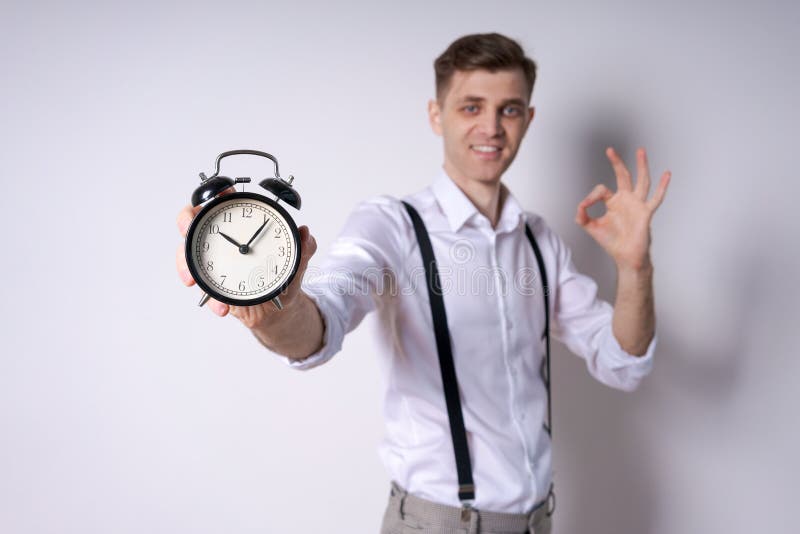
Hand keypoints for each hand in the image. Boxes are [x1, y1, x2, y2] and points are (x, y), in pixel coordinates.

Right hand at [176, 192, 317, 319]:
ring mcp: (211, 259)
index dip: (215, 192)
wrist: (276, 309)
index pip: (224, 201)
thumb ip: (304, 247)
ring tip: (194, 281)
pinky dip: (208, 298)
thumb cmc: (283, 278)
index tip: (218, 195)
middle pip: (193, 220)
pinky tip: (222, 307)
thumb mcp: (297, 262)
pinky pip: (201, 286)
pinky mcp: (209, 282)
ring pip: (187, 254)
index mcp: (242, 225)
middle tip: (187, 231)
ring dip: (186, 266)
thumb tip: (306, 232)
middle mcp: (222, 238)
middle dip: (185, 222)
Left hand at [575, 147, 670, 270]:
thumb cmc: (611, 242)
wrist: (624, 256)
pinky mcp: (646, 212)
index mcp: (613, 202)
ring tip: (640, 151)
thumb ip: (582, 216)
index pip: (602, 189)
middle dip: (617, 163)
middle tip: (610, 150)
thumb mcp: (591, 227)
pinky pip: (656, 198)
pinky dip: (662, 186)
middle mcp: (626, 200)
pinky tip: (667, 174)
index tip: (585, 206)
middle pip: (623, 176)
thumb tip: (580, 206)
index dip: (591, 196)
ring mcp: (637, 205)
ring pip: (641, 181)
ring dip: (641, 166)